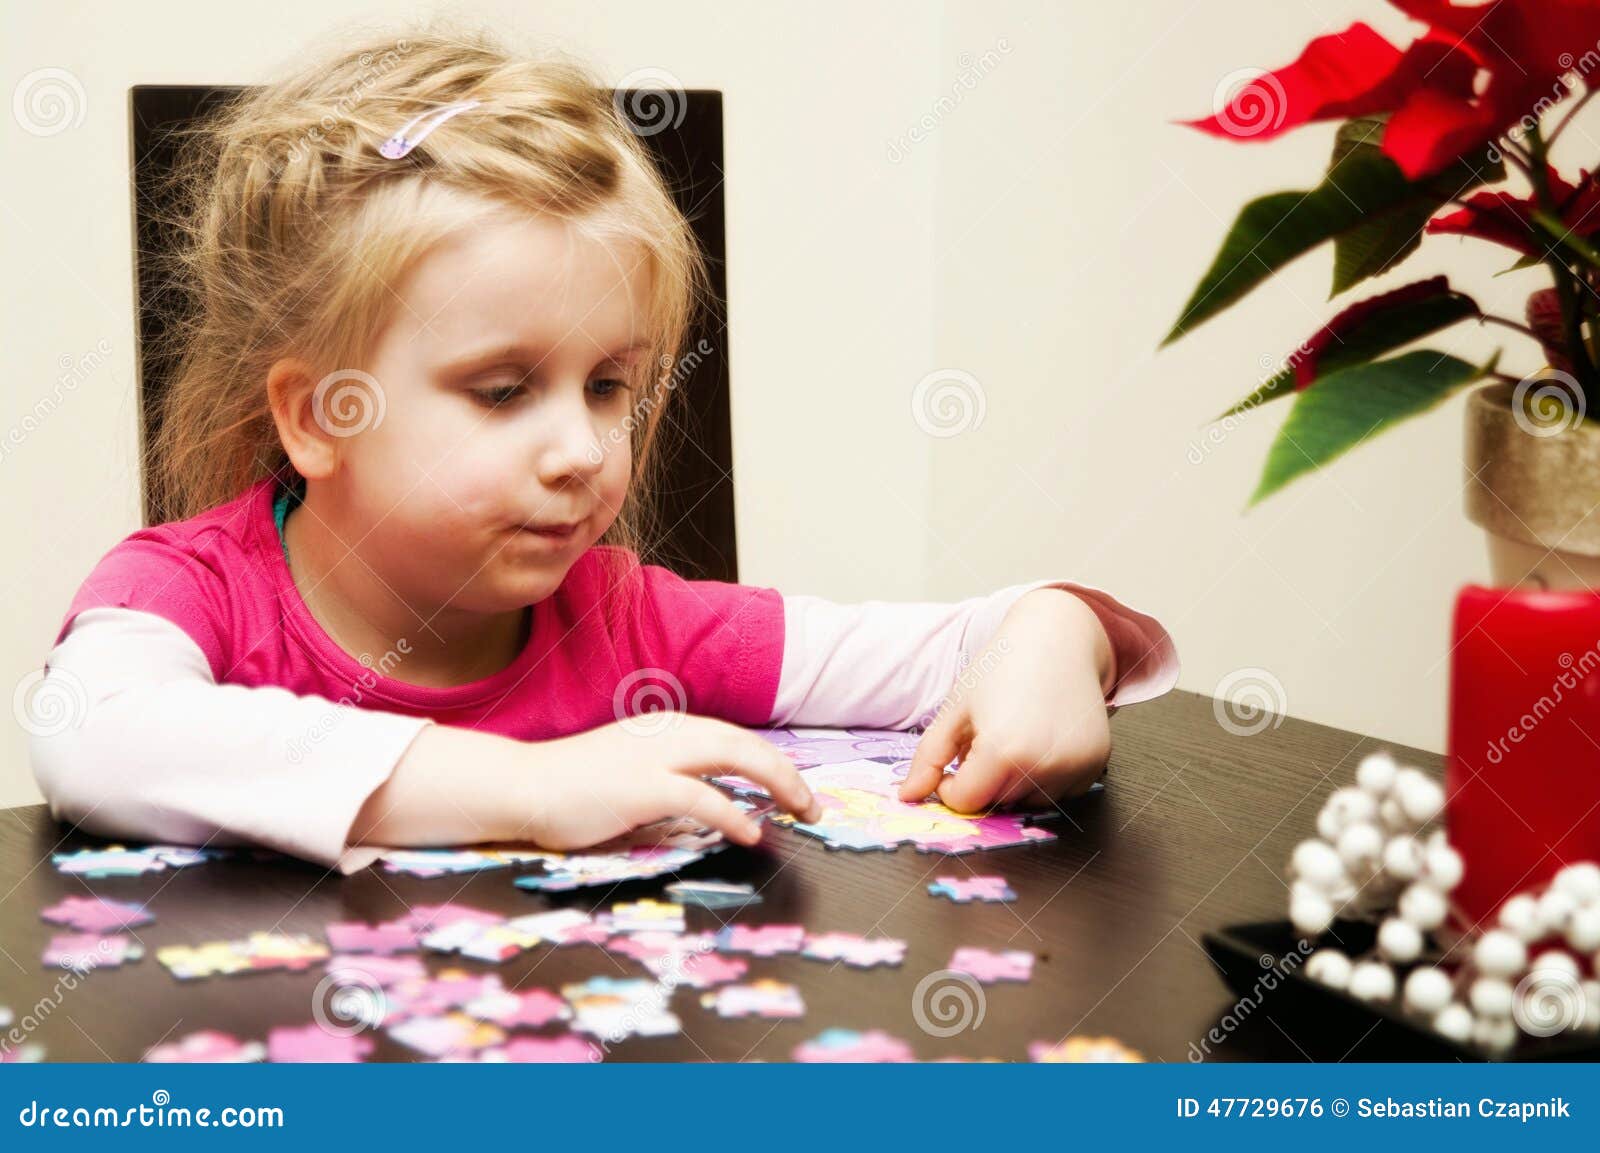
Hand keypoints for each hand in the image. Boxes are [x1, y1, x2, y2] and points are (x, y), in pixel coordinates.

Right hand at [518, 715, 821, 849]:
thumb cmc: (572, 787)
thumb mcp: (630, 771)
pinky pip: (702, 797)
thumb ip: (669, 778)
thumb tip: (709, 804)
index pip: (733, 739)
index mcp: (666, 729)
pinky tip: (752, 834)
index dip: (770, 762)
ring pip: (734, 756)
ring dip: (778, 784)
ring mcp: (655, 757)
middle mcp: (667, 734)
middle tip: (814, 806)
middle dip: (787, 772)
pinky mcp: (643, 787)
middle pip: (744, 743)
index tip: (794, 790)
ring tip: (802, 811)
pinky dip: (734, 815)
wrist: (523, 785)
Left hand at [897, 589, 1114, 811]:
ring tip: (1016, 735)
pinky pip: (1060, 792)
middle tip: (989, 735)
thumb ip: (928, 758)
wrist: (1057, 638)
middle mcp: (1043, 764)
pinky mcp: (1095, 763)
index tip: (957, 757)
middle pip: (998, 803)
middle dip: (984, 780)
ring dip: (1015, 782)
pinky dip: (1045, 777)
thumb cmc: (1001, 668)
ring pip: (1029, 802)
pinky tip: (1041, 739)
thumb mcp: (955, 709)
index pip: (966, 801)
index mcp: (1002, 750)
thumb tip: (908, 796)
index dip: (953, 784)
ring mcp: (1074, 766)